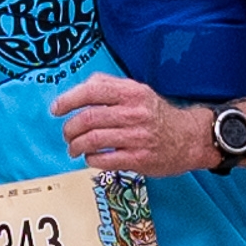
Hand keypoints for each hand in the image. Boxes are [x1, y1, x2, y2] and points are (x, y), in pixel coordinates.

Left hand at [52, 74, 214, 174]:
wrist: (189, 138)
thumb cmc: (158, 115)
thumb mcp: (138, 91)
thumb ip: (110, 85)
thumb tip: (81, 87)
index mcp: (131, 93)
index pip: (92, 91)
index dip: (68, 100)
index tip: (56, 109)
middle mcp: (134, 113)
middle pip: (88, 119)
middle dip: (70, 128)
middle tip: (67, 134)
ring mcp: (137, 137)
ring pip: (92, 140)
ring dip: (76, 146)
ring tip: (74, 148)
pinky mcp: (139, 159)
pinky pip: (104, 160)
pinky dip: (91, 159)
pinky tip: (91, 158)